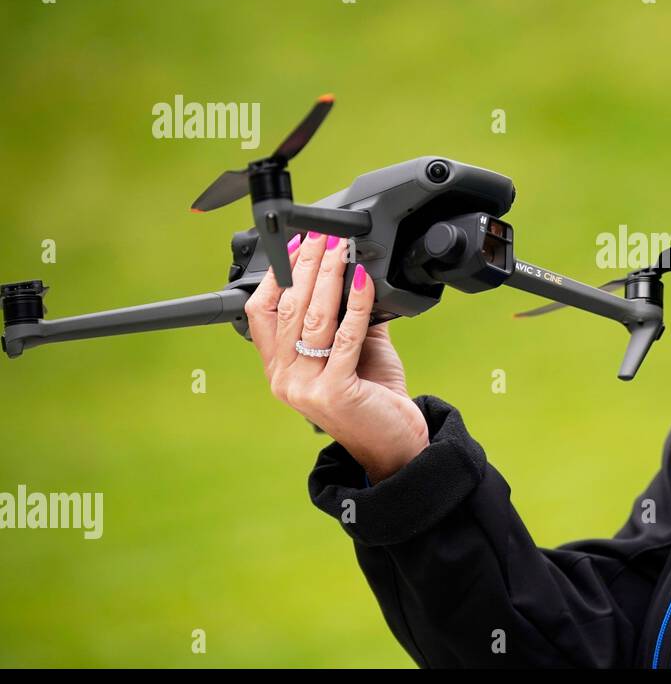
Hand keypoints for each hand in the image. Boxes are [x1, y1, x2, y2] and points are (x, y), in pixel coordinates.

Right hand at [245, 231, 429, 482]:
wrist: (396, 446)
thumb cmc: (373, 399)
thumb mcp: (354, 352)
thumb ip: (346, 316)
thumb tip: (353, 271)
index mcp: (280, 370)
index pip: (260, 314)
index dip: (277, 276)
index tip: (295, 245)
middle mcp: (285, 380)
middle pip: (289, 309)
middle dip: (306, 266)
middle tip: (323, 238)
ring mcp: (307, 388)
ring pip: (314, 319)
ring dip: (329, 277)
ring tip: (340, 250)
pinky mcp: (335, 392)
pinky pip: (346, 337)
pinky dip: (356, 304)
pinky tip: (364, 281)